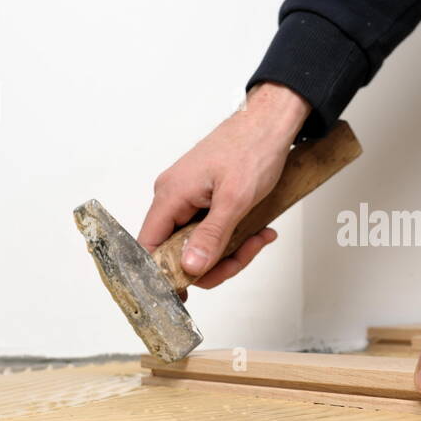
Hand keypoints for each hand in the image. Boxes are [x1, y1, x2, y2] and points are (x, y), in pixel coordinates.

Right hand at [137, 82, 309, 288]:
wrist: (270, 123)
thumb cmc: (253, 150)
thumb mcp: (235, 200)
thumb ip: (211, 236)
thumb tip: (189, 268)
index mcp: (170, 196)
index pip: (149, 248)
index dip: (162, 276)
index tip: (183, 297)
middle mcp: (173, 198)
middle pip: (179, 252)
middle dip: (215, 262)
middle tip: (246, 254)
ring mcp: (189, 198)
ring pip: (200, 245)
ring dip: (231, 250)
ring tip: (260, 238)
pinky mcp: (206, 199)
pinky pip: (212, 231)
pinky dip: (235, 237)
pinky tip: (259, 230)